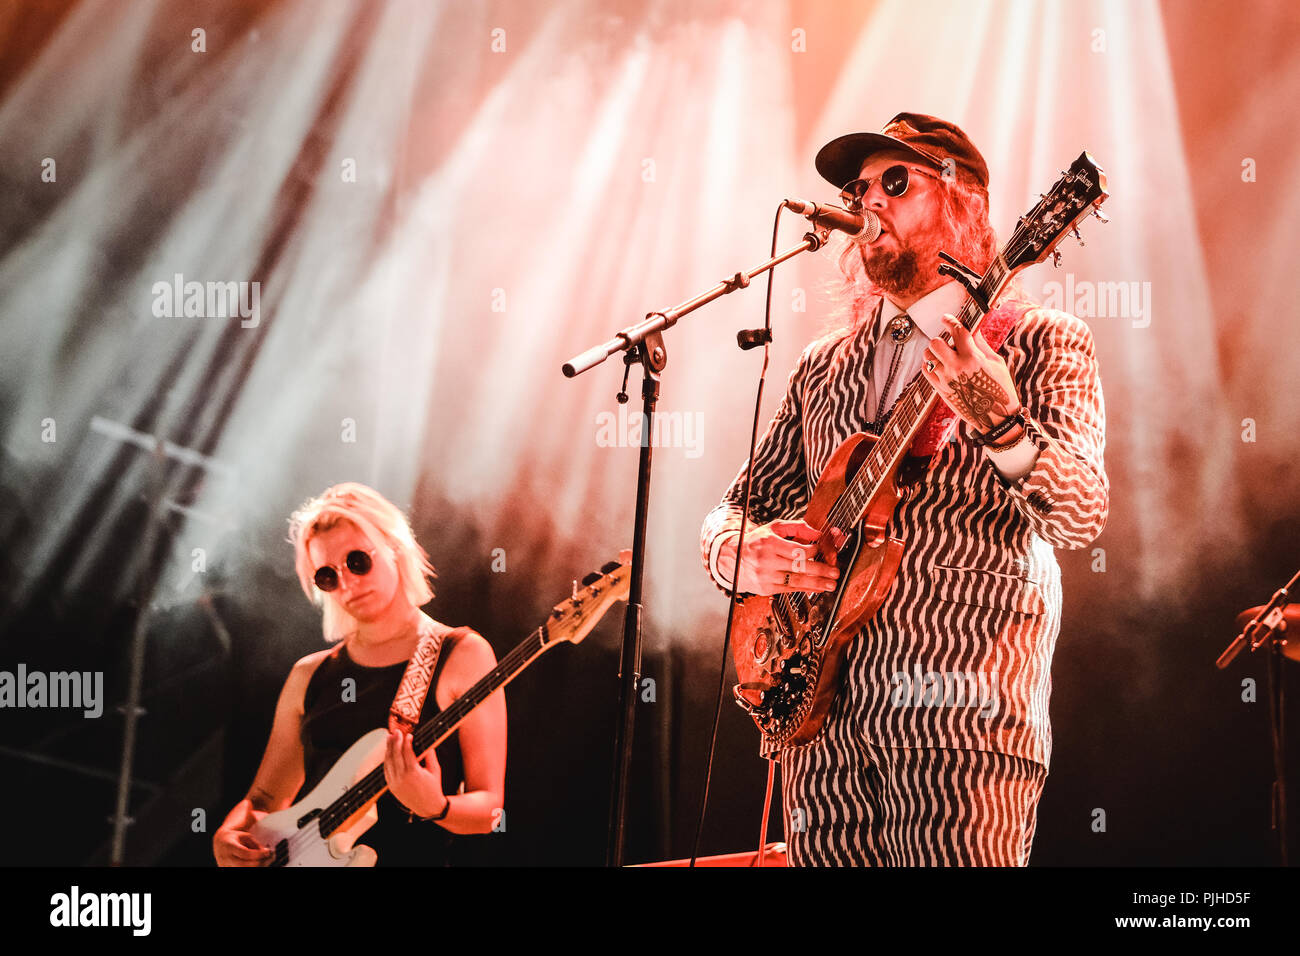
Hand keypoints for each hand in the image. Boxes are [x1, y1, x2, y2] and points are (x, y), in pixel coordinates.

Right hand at [213, 821, 273, 866]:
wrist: (219, 843)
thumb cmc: (234, 838)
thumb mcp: (245, 835)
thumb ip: (255, 843)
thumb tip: (265, 852)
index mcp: (229, 846)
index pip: (245, 853)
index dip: (258, 854)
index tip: (267, 851)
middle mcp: (226, 858)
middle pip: (244, 865)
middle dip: (259, 862)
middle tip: (268, 857)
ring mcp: (226, 866)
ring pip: (243, 869)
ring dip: (257, 866)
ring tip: (264, 860)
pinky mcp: (228, 870)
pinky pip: (242, 870)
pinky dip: (252, 867)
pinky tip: (258, 863)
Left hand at [384, 730, 446, 818]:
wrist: (428, 807)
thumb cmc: (434, 788)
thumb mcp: (435, 770)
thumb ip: (430, 755)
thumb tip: (426, 743)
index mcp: (414, 772)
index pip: (407, 752)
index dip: (407, 742)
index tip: (409, 735)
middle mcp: (402, 777)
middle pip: (395, 755)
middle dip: (395, 741)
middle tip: (396, 732)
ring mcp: (395, 783)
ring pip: (388, 762)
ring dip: (388, 749)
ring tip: (390, 738)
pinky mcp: (391, 787)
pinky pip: (386, 771)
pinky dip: (386, 760)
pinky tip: (388, 752)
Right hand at [718, 519, 840, 596]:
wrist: (732, 559)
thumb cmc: (756, 542)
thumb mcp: (773, 528)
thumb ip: (796, 527)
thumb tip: (816, 533)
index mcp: (769, 543)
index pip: (797, 550)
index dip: (813, 551)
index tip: (823, 551)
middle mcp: (766, 561)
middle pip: (799, 567)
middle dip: (821, 570)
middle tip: (835, 572)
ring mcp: (766, 577)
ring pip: (796, 581)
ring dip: (817, 583)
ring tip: (831, 584)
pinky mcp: (766, 589)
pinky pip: (789, 590)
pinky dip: (805, 589)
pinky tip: (817, 588)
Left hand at [922, 314, 1022, 436]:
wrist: (995, 418)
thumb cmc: (1000, 388)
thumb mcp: (996, 362)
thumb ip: (981, 343)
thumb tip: (972, 327)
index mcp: (973, 359)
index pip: (957, 332)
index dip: (950, 321)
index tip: (946, 318)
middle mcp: (956, 368)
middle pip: (936, 343)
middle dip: (941, 338)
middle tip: (948, 340)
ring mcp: (945, 379)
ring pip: (927, 355)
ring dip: (934, 351)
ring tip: (945, 354)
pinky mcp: (940, 389)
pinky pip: (925, 370)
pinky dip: (929, 364)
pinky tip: (939, 364)